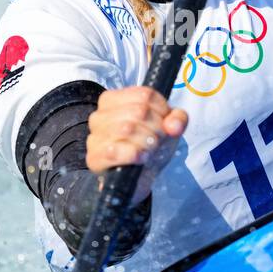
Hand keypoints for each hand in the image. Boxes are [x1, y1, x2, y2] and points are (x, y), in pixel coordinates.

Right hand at [86, 86, 187, 204]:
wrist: (139, 177)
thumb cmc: (149, 145)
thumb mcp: (167, 127)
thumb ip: (177, 119)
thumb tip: (174, 126)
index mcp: (113, 100)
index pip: (145, 95)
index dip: (162, 109)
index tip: (164, 122)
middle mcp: (99, 115)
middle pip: (138, 111)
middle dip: (156, 127)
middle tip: (158, 139)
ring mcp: (94, 137)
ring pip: (127, 128)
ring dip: (147, 141)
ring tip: (150, 148)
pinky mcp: (95, 158)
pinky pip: (116, 150)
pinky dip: (134, 154)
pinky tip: (141, 158)